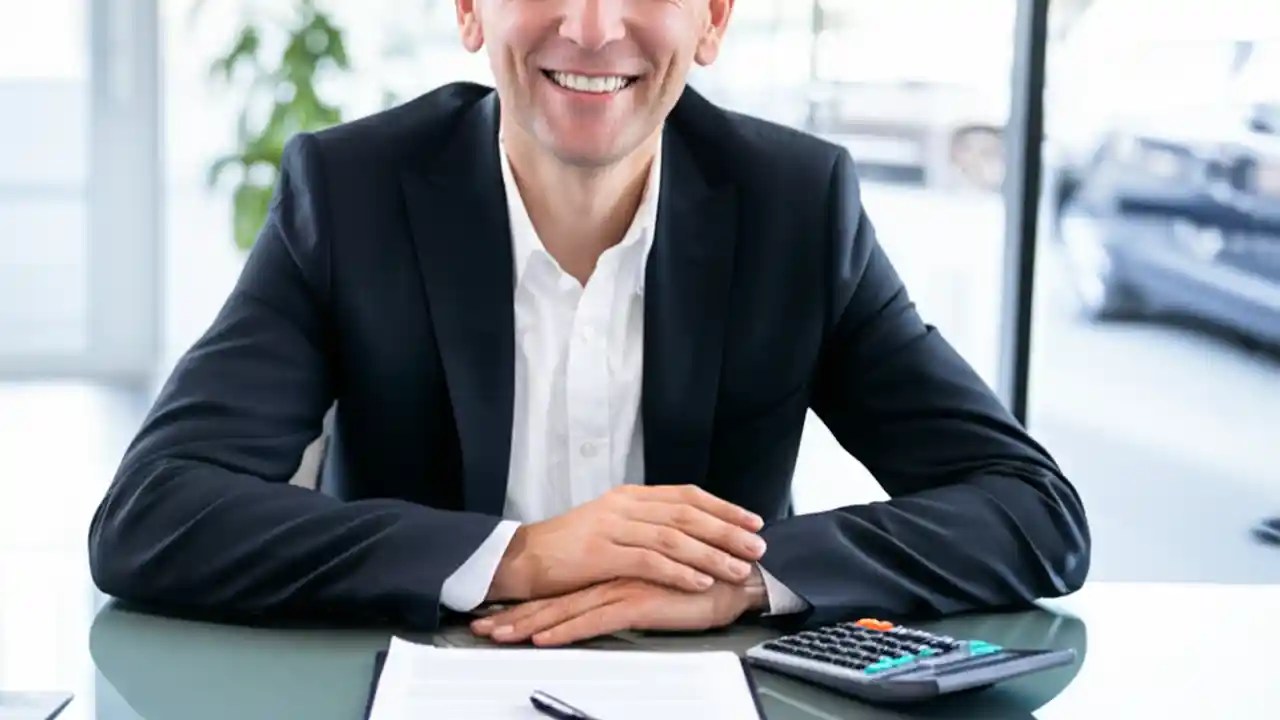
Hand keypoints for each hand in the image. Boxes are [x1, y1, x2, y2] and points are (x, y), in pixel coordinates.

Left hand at [472, 571, 768, 646]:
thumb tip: (607, 603)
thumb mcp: (656, 585)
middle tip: (482, 627)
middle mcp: (611, 574)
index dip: (529, 601)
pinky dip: (567, 631)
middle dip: (516, 614)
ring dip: (529, 624)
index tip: (496, 612)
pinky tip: (544, 641)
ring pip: (566, 609)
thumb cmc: (702, 582)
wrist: (736, 578)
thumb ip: (629, 587)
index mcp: (613, 569)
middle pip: (554, 597)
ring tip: (498, 635)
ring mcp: (622, 586)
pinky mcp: (637, 601)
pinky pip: (594, 620)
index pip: (563, 588)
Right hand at [486, 485, 766, 601]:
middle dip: (726, 530)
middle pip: (686, 514)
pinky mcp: (600, 553)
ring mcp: (612, 527)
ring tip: (736, 568)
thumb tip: (686, 533)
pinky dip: (678, 572)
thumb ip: (645, 525)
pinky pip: (648, 561)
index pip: (686, 495)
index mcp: (630, 495)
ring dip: (710, 554)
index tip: (752, 520)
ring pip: (673, 537)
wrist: (523, 558)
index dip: (722, 507)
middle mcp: (625, 505)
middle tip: (756, 546)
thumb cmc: (569, 548)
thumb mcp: (610, 526)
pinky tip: (699, 582)